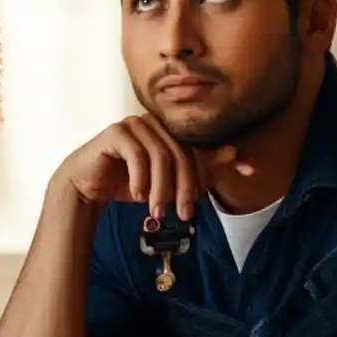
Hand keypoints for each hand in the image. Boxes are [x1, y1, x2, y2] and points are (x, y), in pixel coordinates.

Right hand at [55, 114, 252, 220]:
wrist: (86, 186)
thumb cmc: (126, 183)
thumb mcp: (165, 182)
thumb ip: (198, 169)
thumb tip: (235, 154)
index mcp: (168, 131)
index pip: (200, 146)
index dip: (224, 158)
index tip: (250, 171)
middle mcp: (153, 123)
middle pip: (182, 154)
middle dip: (185, 187)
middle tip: (185, 214)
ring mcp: (133, 124)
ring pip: (160, 156)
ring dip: (161, 188)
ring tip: (157, 211)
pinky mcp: (115, 132)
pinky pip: (136, 154)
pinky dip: (140, 178)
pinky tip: (139, 195)